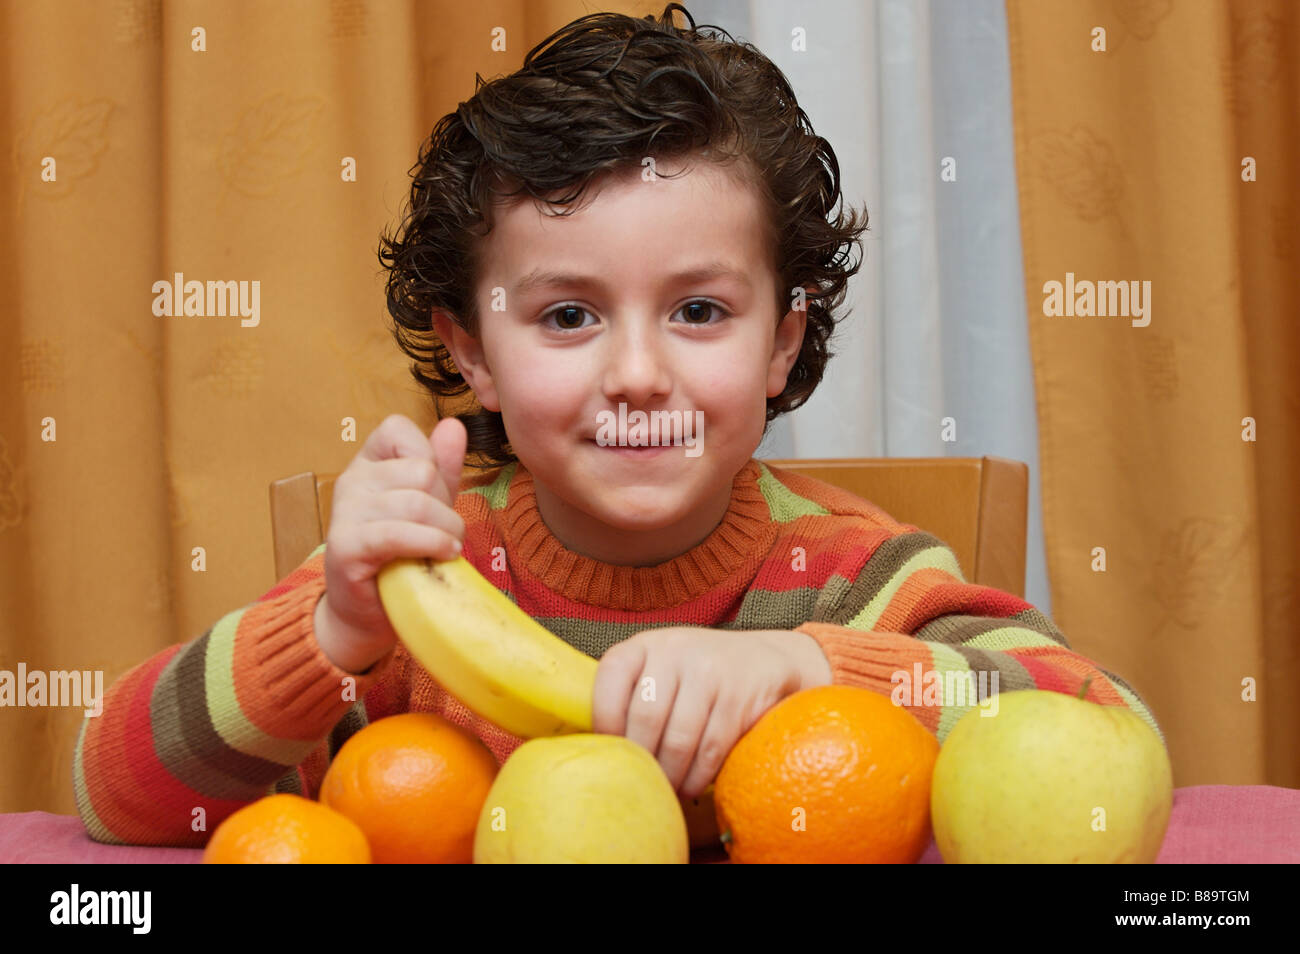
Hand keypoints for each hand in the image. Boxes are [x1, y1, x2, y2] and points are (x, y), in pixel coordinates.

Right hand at [316, 414, 466, 671]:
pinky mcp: (346, 547)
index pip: (398, 428)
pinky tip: (444, 555)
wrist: (368, 612)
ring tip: (448, 548)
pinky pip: (398, 534)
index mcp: (368, 463)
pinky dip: (431, 544)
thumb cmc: (402, 556)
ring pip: (416, 502)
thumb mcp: (430, 505)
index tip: (435, 495)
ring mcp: (345, 513)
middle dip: (446, 503)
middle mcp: (351, 481)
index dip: (430, 459)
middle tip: (445, 532)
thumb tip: (454, 425)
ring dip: (446, 530)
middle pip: (421, 470)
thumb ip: (442, 467)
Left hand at [591, 627, 831, 798]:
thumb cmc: (697, 676)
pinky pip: (711, 748)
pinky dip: (697, 776)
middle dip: (642, 760)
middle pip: (646, 717)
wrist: (765, 660)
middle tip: (641, 784)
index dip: (604, 721)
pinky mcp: (739, 696)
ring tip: (666, 791)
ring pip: (679, 738)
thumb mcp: (661, 669)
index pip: (610, 677)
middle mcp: (675, 649)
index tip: (609, 752)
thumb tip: (596, 751)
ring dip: (670, 775)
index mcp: (645, 645)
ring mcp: (710, 670)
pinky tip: (691, 786)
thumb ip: (629, 696)